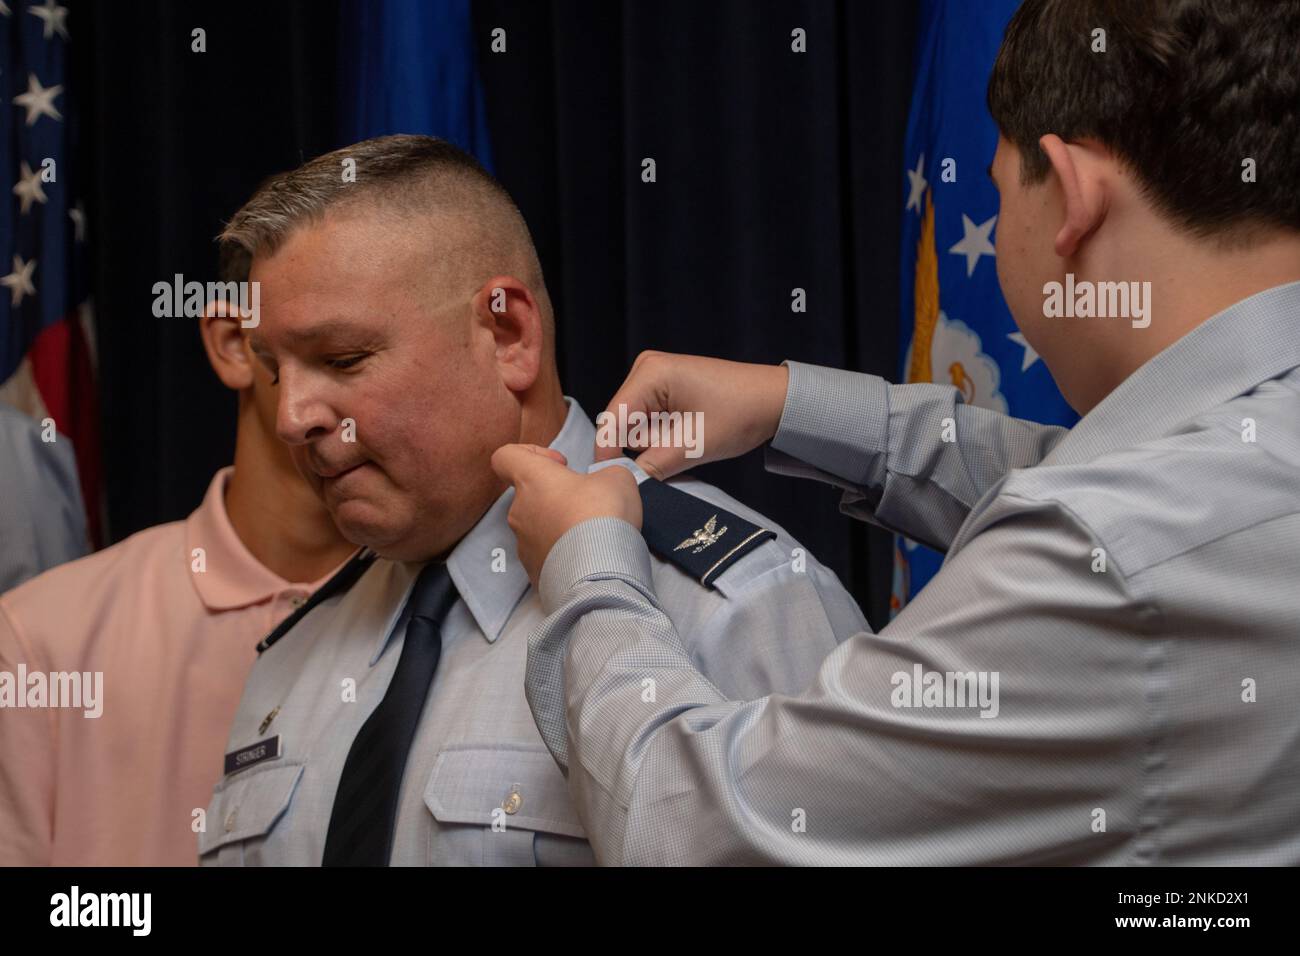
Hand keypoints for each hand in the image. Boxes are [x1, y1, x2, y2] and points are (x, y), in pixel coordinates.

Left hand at [490, 444, 642, 585]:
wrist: (599, 571)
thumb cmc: (603, 514)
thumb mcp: (617, 478)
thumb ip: (603, 475)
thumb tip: (601, 487)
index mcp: (532, 480)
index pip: (505, 457)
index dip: (531, 453)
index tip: (560, 465)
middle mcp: (519, 511)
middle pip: (529, 495)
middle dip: (556, 496)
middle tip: (587, 504)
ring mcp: (523, 544)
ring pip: (537, 527)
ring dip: (560, 525)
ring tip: (591, 535)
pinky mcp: (532, 571)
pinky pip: (546, 555)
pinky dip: (563, 553)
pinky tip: (587, 557)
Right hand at [594, 351, 789, 479]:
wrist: (775, 400)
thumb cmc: (742, 412)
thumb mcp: (695, 445)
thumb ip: (653, 466)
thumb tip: (624, 485)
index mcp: (650, 373)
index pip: (612, 422)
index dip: (611, 457)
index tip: (615, 487)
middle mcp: (645, 369)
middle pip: (622, 426)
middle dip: (642, 450)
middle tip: (675, 455)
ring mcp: (653, 378)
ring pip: (635, 429)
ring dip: (655, 446)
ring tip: (688, 442)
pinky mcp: (663, 390)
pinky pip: (649, 423)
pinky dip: (662, 439)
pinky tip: (686, 438)